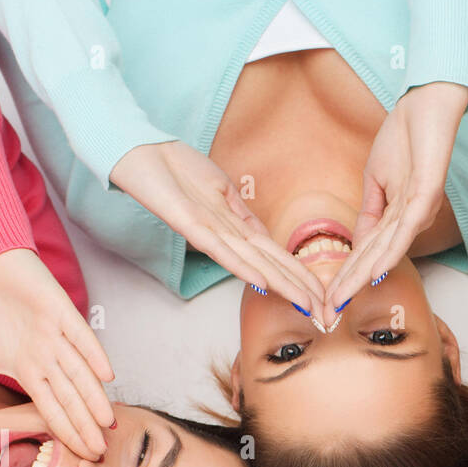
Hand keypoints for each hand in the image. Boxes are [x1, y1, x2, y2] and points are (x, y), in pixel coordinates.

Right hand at [0, 249, 115, 459]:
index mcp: (31, 372)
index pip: (52, 410)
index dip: (66, 434)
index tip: (81, 459)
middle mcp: (49, 359)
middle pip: (71, 398)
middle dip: (85, 426)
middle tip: (100, 454)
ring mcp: (57, 337)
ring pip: (80, 372)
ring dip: (94, 397)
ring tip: (108, 422)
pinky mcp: (61, 311)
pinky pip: (80, 335)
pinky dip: (93, 352)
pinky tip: (107, 373)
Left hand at [111, 140, 327, 324]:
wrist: (141, 152)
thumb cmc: (178, 168)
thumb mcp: (221, 191)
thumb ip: (244, 217)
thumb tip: (267, 239)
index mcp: (234, 229)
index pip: (275, 256)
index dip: (301, 277)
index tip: (324, 297)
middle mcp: (225, 237)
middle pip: (270, 267)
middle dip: (300, 289)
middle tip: (326, 314)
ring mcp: (208, 233)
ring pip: (253, 263)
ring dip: (281, 285)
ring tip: (305, 305)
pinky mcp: (189, 225)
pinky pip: (220, 249)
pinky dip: (241, 266)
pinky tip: (259, 281)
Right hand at [324, 82, 467, 310]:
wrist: (427, 106)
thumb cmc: (405, 138)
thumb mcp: (376, 180)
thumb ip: (368, 214)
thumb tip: (358, 245)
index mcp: (394, 219)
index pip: (364, 254)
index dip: (344, 276)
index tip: (325, 299)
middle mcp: (407, 222)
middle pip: (372, 260)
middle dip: (348, 287)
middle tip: (328, 313)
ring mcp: (417, 212)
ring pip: (385, 253)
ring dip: (361, 277)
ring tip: (341, 299)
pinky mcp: (426, 197)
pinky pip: (404, 232)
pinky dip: (389, 254)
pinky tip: (376, 272)